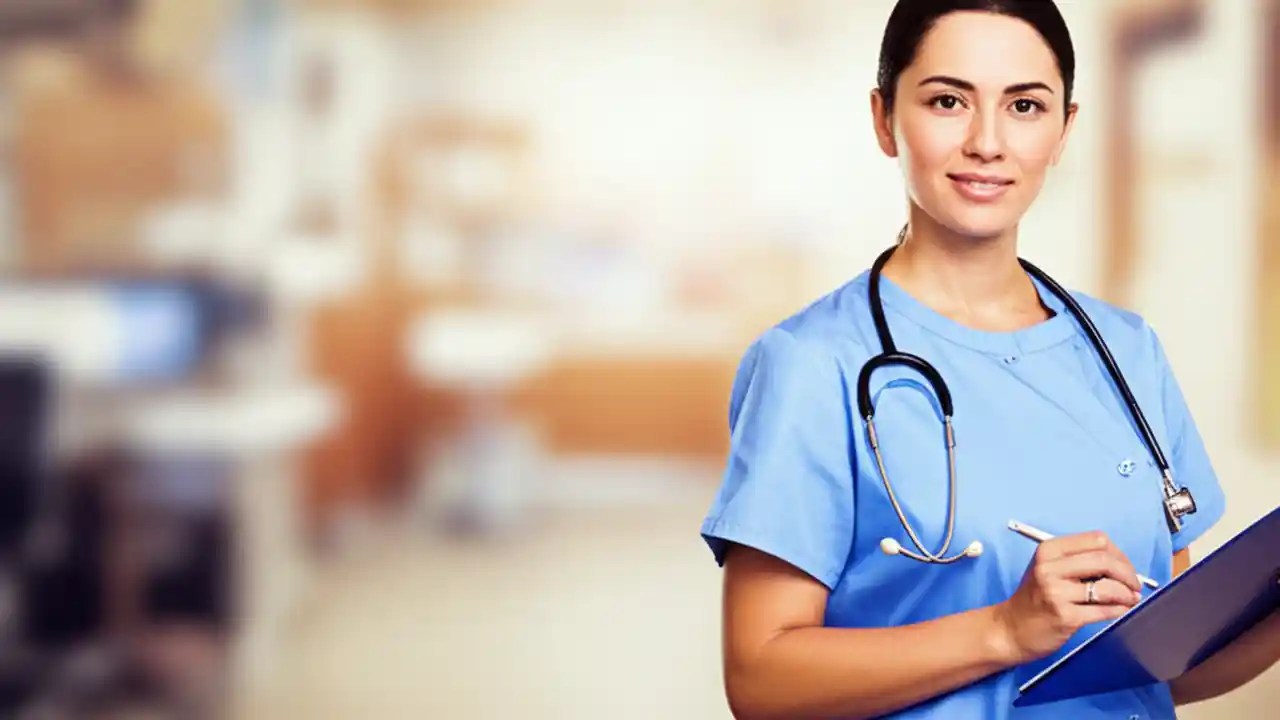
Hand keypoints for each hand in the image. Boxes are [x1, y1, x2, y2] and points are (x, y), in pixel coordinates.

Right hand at [993, 531, 1143, 663]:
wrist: (1011, 630)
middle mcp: (1050, 568)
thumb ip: (1078, 561)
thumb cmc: (1034, 599)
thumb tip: (1121, 565)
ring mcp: (1056, 593)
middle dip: (1128, 573)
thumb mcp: (1048, 569)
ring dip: (1127, 594)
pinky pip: (1104, 610)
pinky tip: (1121, 610)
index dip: (1118, 553)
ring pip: (1108, 587)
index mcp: (1048, 550)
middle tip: (1134, 585)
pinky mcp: (1066, 617)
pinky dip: (1119, 609)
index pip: (1096, 540)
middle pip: (1105, 560)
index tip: (1124, 567)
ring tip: (1130, 599)